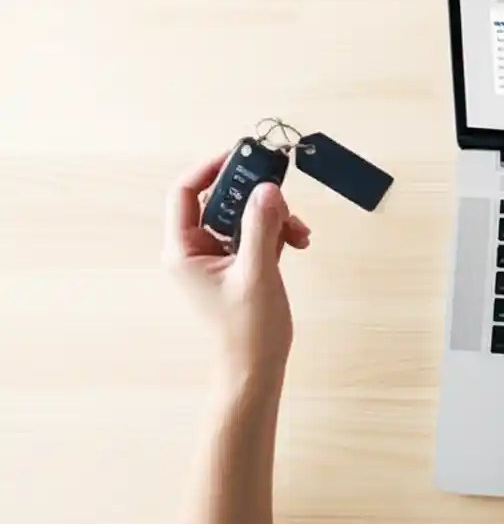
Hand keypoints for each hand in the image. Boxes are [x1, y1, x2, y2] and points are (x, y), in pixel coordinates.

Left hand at [163, 152, 310, 384]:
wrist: (256, 370)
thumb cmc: (248, 329)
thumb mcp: (257, 272)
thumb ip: (261, 226)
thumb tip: (268, 187)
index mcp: (184, 250)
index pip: (186, 192)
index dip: (212, 168)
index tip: (244, 153)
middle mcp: (195, 250)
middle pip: (220, 200)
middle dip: (255, 195)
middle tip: (283, 191)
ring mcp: (217, 258)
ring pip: (243, 216)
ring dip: (273, 216)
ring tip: (300, 232)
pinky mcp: (238, 266)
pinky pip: (254, 234)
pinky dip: (276, 233)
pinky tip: (298, 242)